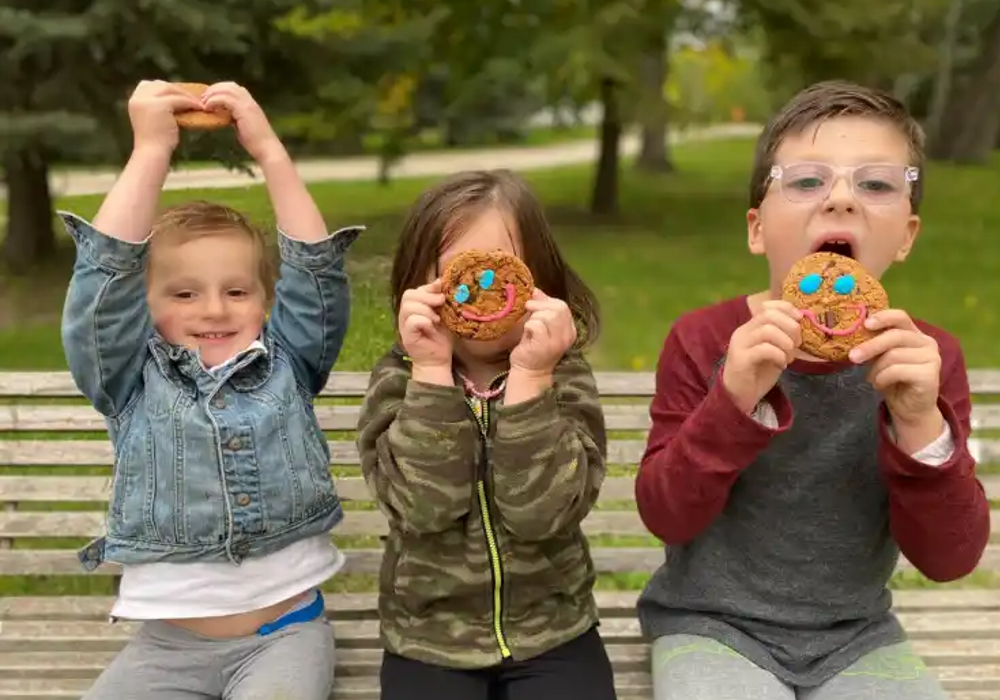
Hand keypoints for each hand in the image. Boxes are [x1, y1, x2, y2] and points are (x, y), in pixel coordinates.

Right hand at [127, 80, 202, 154]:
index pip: (148, 85)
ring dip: (186, 95)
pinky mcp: (159, 105)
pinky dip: (191, 103)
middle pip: (160, 85)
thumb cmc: (156, 142)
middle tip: (191, 96)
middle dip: (176, 90)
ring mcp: (147, 100)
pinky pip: (179, 100)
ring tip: (198, 102)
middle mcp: (137, 98)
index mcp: (134, 101)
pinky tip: (200, 108)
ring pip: (171, 90)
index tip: (177, 93)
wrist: (153, 153)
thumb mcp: (154, 120)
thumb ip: (158, 109)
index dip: (163, 87)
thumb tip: (177, 102)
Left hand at [201, 82, 283, 163]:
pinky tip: (208, 108)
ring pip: (226, 89)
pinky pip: (224, 99)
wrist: (266, 148)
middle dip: (214, 89)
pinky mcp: (243, 109)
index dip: (221, 89)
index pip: (234, 88)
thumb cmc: (255, 142)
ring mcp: (247, 104)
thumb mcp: (243, 126)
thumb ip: (235, 118)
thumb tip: (223, 117)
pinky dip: (213, 101)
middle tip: (203, 98)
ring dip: (212, 94)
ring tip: (203, 103)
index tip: (209, 98)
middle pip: (229, 85)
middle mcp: (249, 101)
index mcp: (250, 103)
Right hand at [399, 279, 453, 372]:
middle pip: (409, 295)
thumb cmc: (442, 336)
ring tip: (437, 319)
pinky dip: (424, 321)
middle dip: (427, 296)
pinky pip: (412, 321)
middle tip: (441, 303)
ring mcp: (404, 324)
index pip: (415, 289)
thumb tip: (440, 280)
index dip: (429, 287)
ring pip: (409, 306)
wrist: (439, 359)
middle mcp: (406, 313)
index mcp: (415, 306)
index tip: (442, 289)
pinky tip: (431, 327)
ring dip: (426, 310)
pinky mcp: (406, 335)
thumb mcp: (444, 313)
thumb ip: (440, 298)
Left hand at [509, 289, 576, 374]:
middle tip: (528, 312)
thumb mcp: (542, 325)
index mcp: (570, 330)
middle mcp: (567, 336)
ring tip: (529, 328)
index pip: (563, 306)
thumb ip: (542, 307)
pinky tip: (526, 334)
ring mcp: (557, 342)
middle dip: (540, 306)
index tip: (534, 304)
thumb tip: (535, 290)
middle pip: (558, 308)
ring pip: (548, 315)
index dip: (546, 301)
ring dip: (533, 318)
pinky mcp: (544, 346)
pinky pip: (536, 325)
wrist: (529, 372)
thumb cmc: (534, 347)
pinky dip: (528, 326)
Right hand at [721, 300, 801, 413]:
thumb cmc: (758, 374)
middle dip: (791, 327)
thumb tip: (801, 324)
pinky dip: (779, 355)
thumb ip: (783, 336)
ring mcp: (740, 345)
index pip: (768, 306)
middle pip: (769, 315)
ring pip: (767, 330)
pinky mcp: (740, 359)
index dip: (787, 309)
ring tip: (789, 357)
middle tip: (797, 345)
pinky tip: (782, 365)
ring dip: (786, 343)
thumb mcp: (775, 351)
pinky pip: (764, 349)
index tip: (799, 321)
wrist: (739, 397)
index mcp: (751, 327)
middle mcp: (743, 332)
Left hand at [849, 309, 941, 426]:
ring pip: (894, 355)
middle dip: (870, 346)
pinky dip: (883, 378)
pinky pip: (898, 370)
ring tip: (872, 378)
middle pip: (895, 336)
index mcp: (915, 334)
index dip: (883, 317)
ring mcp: (932, 357)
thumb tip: (854, 333)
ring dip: (876, 368)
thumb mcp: (880, 359)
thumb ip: (874, 345)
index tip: (865, 324)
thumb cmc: (893, 381)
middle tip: (852, 357)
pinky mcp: (930, 374)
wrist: (910, 409)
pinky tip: (880, 384)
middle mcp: (927, 342)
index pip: (900, 317)